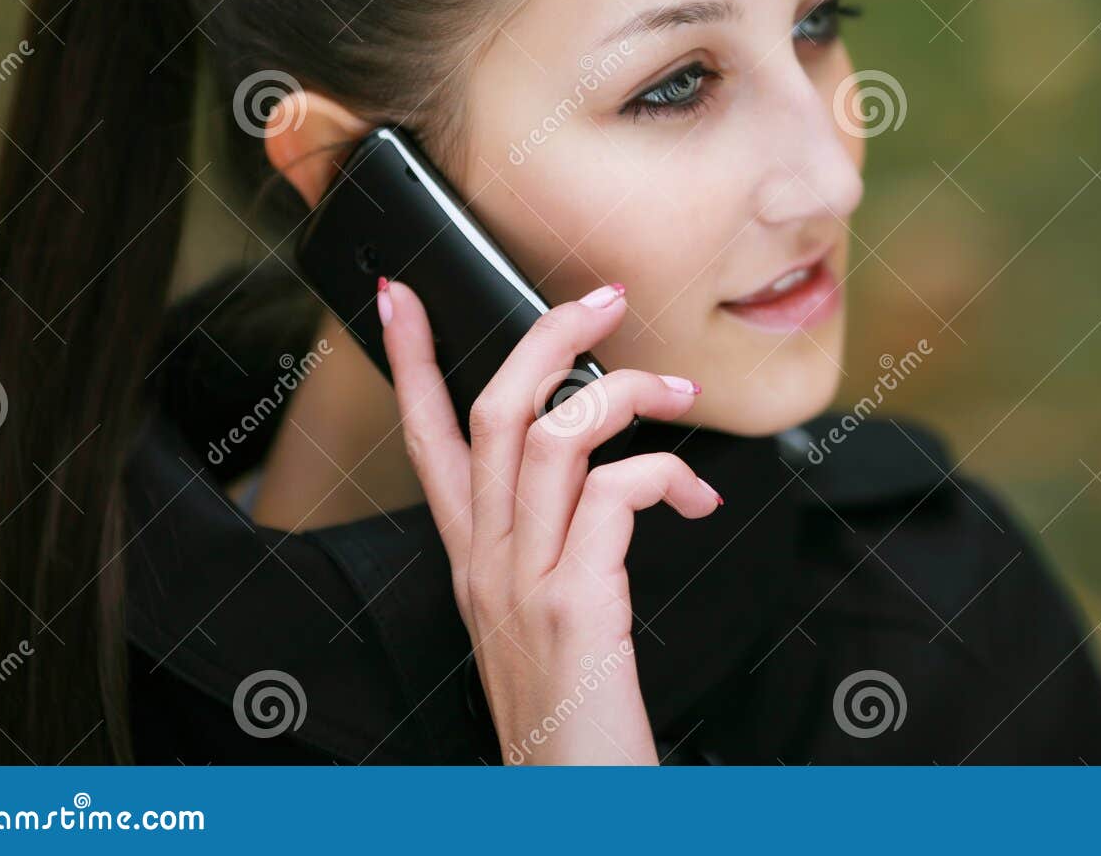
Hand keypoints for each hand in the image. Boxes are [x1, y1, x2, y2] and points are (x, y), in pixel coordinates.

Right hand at [375, 277, 721, 763]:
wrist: (573, 806)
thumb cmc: (576, 718)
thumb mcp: (542, 622)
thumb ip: (556, 549)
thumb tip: (608, 483)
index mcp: (477, 563)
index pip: (427, 443)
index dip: (414, 362)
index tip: (402, 295)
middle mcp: (487, 564)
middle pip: (494, 412)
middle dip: (548, 336)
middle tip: (603, 299)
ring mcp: (522, 581)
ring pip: (551, 436)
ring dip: (625, 393)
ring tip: (681, 393)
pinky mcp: (570, 603)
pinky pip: (615, 493)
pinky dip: (666, 475)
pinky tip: (698, 502)